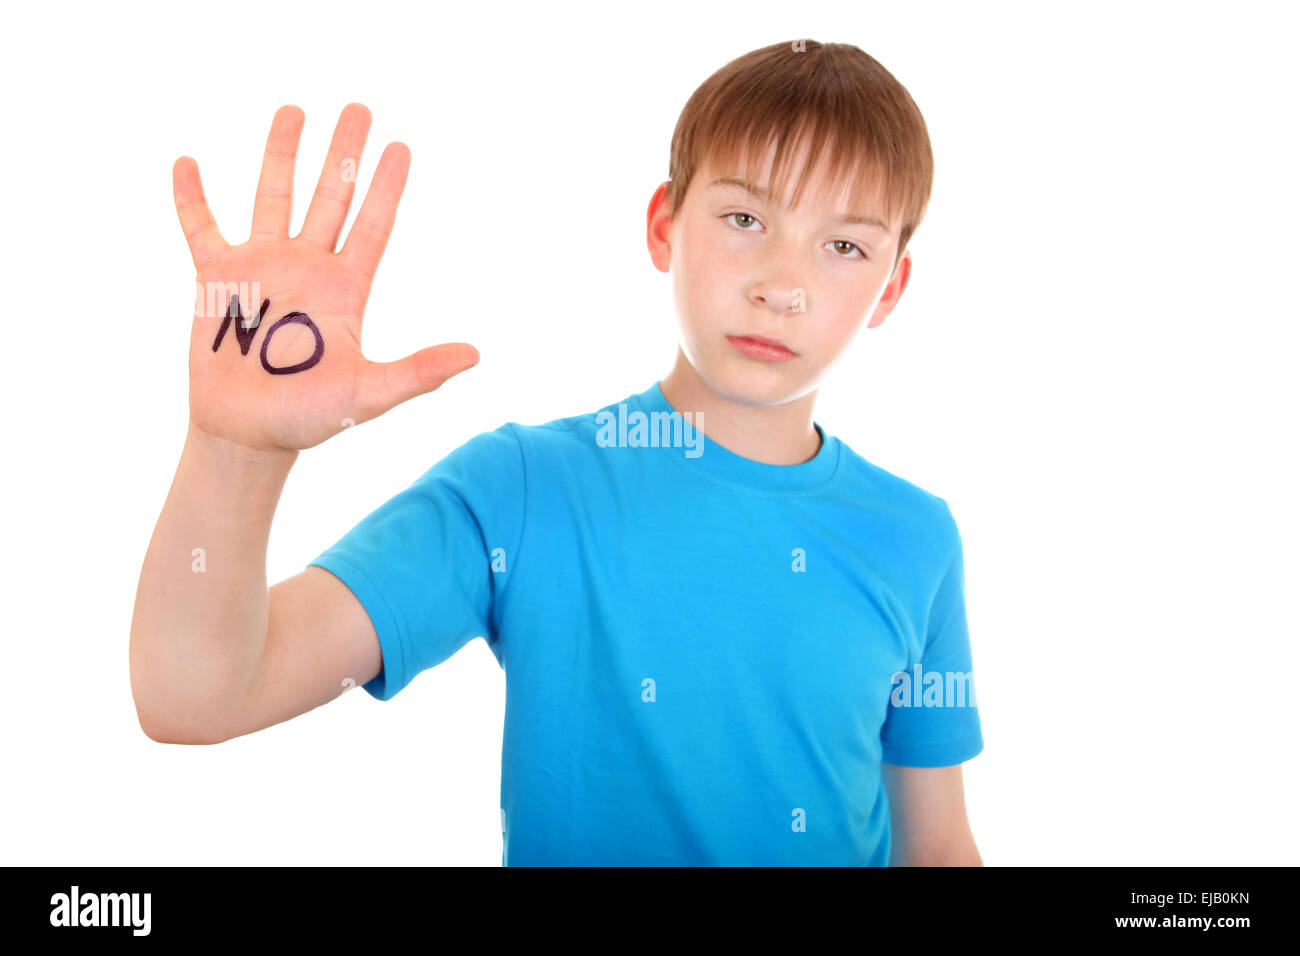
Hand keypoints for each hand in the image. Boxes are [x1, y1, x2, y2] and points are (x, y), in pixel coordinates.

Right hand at [173, 103, 478, 452]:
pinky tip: (187, 162)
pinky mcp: (217, 280)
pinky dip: (192, 199)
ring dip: (281, 156)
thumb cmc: (310, 417)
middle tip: (359, 108)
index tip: (401, 146)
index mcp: (345, 289)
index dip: (387, 187)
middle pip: (330, 197)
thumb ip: (418, 371)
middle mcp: (307, 268)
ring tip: (293, 111)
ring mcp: (262, 268)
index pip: (373, 225)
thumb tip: (475, 355)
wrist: (248, 434)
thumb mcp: (369, 392)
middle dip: (343, 152)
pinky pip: (201, 229)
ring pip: (273, 198)